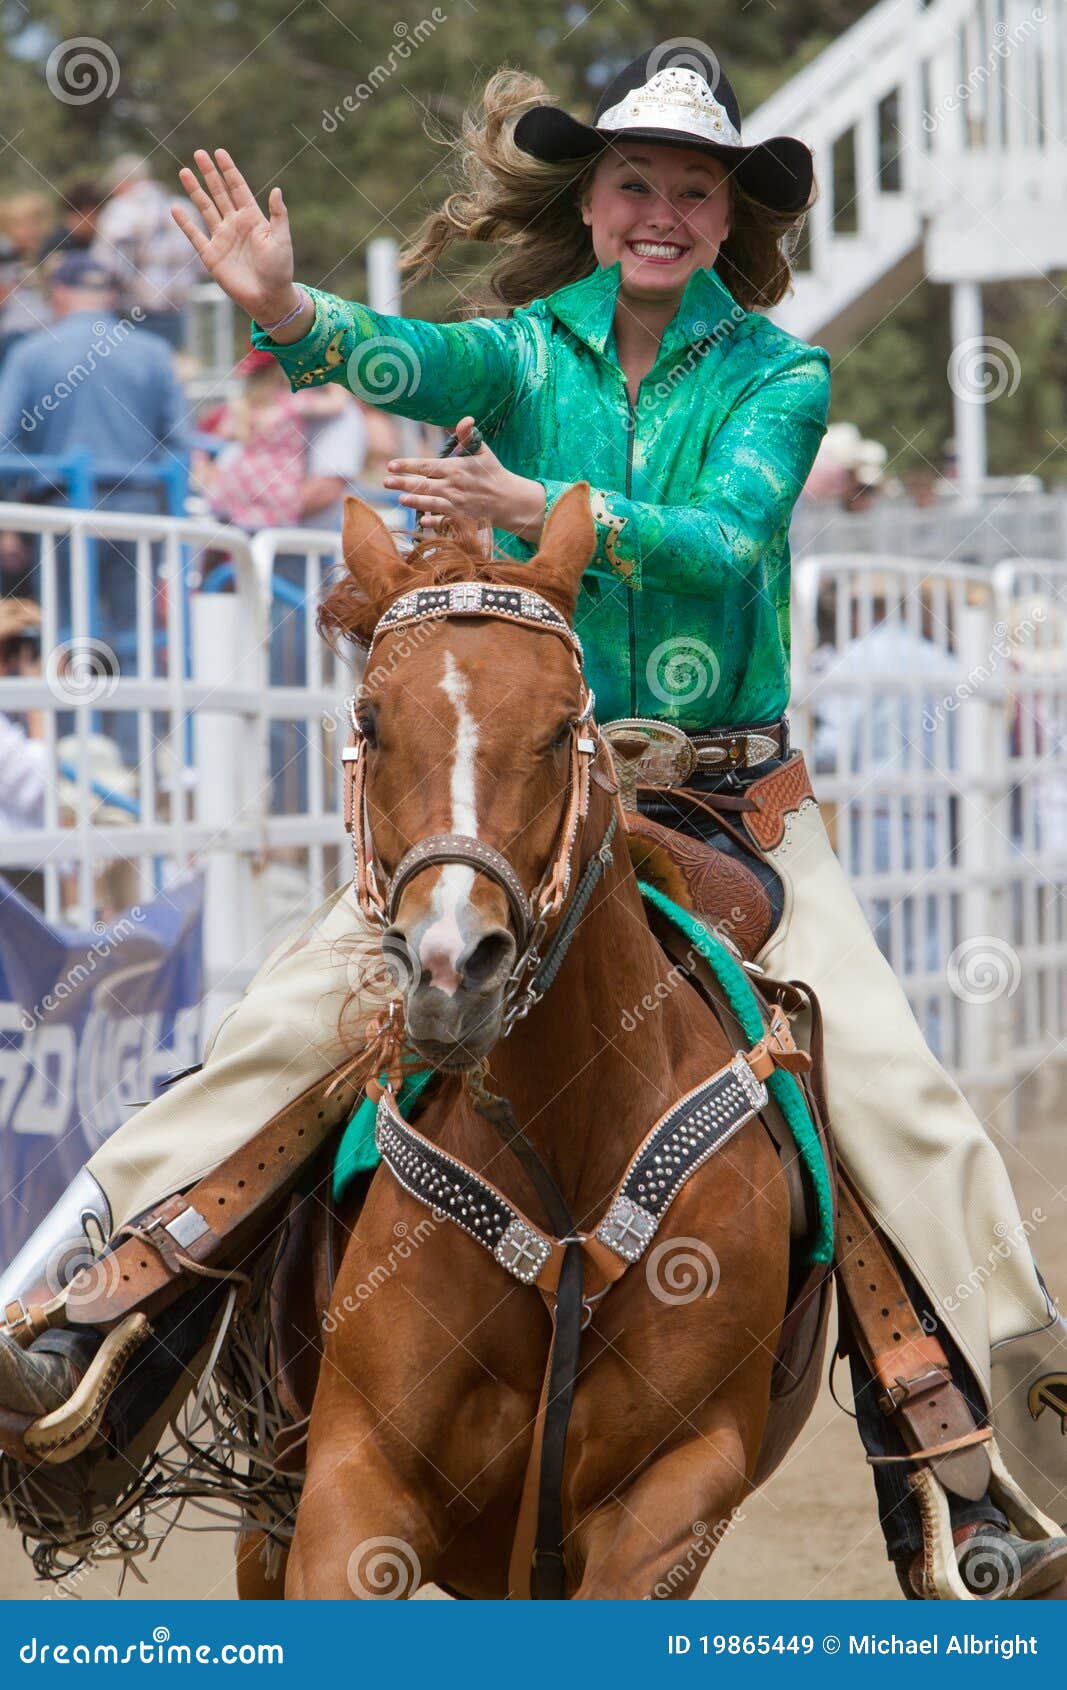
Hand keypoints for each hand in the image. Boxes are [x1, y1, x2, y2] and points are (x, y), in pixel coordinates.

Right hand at [171, 147, 293, 319]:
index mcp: (252, 218)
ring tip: (184, 172)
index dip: (229, 170)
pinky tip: (175, 208)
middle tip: (199, 153)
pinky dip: (185, 223)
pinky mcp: (211, 255)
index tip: (219, 153)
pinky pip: (195, 235)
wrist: (268, 297)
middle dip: (209, 173)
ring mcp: (222, 238)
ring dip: (195, 191)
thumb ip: (278, 215)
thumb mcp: (282, 240)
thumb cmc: (279, 270)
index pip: (238, 188)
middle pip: (219, 193)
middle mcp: (235, 224)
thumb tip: (276, 190)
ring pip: (205, 208)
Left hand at [383, 416, 546, 541]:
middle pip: (423, 485)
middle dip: (403, 483)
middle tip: (385, 482)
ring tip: (399, 499)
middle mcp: (454, 486)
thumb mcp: (482, 451)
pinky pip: (444, 521)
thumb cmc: (493, 472)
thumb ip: (468, 436)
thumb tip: (465, 419)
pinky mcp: (461, 518)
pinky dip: (434, 521)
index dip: (407, 465)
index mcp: (456, 468)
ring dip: (414, 502)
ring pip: (431, 503)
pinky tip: (422, 520)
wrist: (510, 499)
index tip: (390, 465)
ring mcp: (457, 504)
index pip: (426, 465)